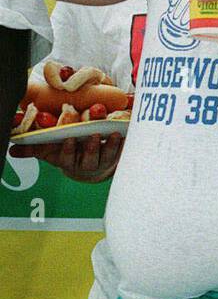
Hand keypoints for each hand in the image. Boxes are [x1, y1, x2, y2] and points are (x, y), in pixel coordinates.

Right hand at [8, 131, 124, 181]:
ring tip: (112, 133)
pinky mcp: (116, 158)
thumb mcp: (49, 151)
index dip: (69, 150)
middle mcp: (85, 164)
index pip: (67, 157)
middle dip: (91, 147)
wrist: (89, 166)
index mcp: (67, 161)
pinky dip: (124, 144)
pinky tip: (126, 134)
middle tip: (94, 135)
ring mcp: (102, 162)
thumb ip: (32, 149)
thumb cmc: (66, 152)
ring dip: (110, 145)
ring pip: (106, 156)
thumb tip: (11, 150)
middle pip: (89, 158)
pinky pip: (122, 152)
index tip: (70, 139)